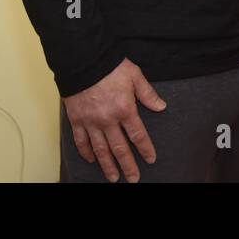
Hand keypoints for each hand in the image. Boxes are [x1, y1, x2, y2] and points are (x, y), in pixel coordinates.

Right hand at [62, 58, 165, 182]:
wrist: (84, 60)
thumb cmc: (110, 66)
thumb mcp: (135, 75)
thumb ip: (148, 94)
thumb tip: (162, 107)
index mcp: (125, 109)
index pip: (138, 135)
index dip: (145, 149)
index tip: (150, 160)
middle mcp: (108, 119)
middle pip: (119, 148)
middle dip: (128, 165)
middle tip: (133, 178)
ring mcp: (91, 121)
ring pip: (100, 149)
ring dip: (107, 165)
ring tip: (113, 178)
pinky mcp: (77, 119)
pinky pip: (81, 140)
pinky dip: (86, 152)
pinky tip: (91, 160)